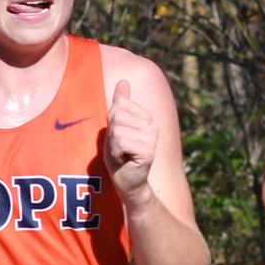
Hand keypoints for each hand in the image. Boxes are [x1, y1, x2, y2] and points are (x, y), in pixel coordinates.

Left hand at [103, 78, 155, 198]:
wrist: (127, 183)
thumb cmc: (120, 156)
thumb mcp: (116, 127)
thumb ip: (121, 104)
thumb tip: (123, 80)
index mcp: (146, 117)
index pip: (119, 105)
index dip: (112, 123)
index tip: (119, 138)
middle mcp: (152, 125)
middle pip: (117, 116)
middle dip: (112, 135)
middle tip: (120, 149)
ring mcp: (152, 137)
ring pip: (118, 130)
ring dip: (114, 146)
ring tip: (123, 155)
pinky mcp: (148, 150)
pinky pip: (121, 142)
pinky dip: (117, 153)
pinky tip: (125, 161)